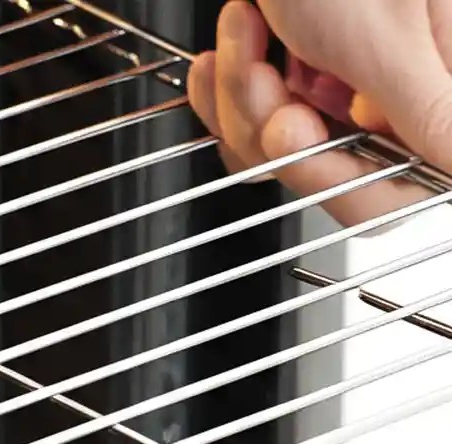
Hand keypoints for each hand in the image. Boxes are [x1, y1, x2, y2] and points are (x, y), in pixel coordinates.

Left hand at [187, 0, 451, 226]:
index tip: (295, 140)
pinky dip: (233, 82)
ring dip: (244, 97)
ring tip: (241, 37)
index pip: (414, 187)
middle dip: (273, 128)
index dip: (344, 179)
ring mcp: (364, 80)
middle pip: (339, 169)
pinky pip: (265, 114)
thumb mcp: (384, 39)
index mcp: (450, 86)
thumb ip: (435, 117)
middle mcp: (419, 86)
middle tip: (257, 79)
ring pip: (292, 145)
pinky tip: (233, 41)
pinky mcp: (318, 68)